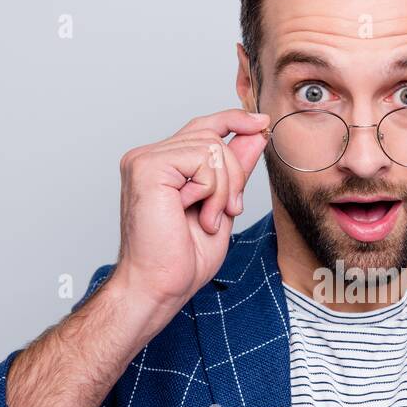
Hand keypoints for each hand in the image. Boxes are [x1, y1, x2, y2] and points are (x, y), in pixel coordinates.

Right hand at [110, 109, 268, 316]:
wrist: (160, 286)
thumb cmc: (182, 259)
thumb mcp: (222, 206)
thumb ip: (234, 170)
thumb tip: (255, 135)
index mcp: (162, 166)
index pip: (202, 127)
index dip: (234, 121)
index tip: (262, 124)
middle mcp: (149, 157)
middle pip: (213, 134)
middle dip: (234, 174)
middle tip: (229, 211)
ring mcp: (145, 159)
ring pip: (212, 147)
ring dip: (224, 189)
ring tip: (209, 218)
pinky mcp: (147, 166)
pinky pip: (202, 158)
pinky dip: (211, 190)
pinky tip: (196, 213)